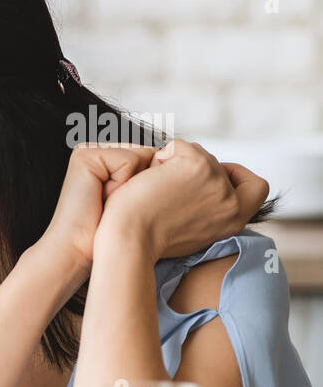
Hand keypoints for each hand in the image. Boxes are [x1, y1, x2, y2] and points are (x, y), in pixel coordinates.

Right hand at [35, 142, 162, 280]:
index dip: (149, 183)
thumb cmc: (104, 231)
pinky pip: (128, 160)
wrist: (79, 247)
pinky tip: (105, 195)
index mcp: (108, 162)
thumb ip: (148, 176)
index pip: (148, 158)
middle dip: (143, 183)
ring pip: (140, 155)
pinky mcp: (86, 156)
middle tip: (118, 204)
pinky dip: (123, 181)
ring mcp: (90, 151)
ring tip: (112, 201)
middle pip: (147, 154)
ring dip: (134, 184)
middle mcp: (98, 154)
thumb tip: (174, 164)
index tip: (129, 203)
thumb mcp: (134, 200)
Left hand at [97, 140, 269, 261]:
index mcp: (233, 220)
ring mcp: (216, 182)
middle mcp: (231, 201)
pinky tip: (148, 180)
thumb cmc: (147, 238)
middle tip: (165, 191)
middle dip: (190, 171)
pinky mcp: (197, 166)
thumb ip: (207, 210)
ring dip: (173, 166)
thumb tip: (203, 186)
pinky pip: (178, 146)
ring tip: (155, 191)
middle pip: (217, 166)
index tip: (212, 176)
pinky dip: (159, 158)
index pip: (257, 187)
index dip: (236, 175)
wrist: (128, 240)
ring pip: (197, 154)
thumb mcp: (191, 229)